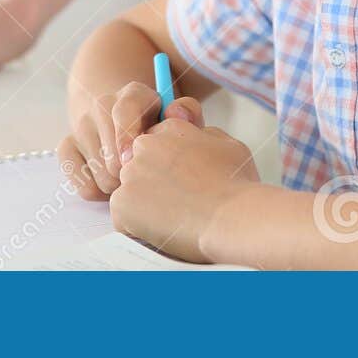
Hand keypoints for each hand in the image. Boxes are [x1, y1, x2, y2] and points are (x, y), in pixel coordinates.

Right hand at [57, 82, 190, 199]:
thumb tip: (176, 115)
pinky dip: (95, 190)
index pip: (125, 110)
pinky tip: (109, 184)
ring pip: (100, 174)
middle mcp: (102, 104)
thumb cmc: (158, 126)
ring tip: (131, 178)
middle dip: (132, 173)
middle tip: (146, 176)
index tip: (136, 159)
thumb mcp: (177, 116)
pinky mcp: (67, 145)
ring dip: (117, 185)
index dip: (130, 138)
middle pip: (112, 155)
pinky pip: (79, 180)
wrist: (123, 116)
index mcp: (133, 94)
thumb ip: (186, 113)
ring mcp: (82, 125)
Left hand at [109, 102, 258, 262]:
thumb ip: (205, 135)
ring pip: (130, 189)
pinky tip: (162, 229)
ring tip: (174, 218)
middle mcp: (145, 145)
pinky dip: (137, 226)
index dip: (170, 163)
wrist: (230, 218)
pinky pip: (122, 215)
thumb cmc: (236, 184)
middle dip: (153, 181)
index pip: (158, 141)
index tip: (183, 180)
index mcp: (171, 128)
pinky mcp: (121, 203)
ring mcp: (130, 174)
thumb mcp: (228, 144)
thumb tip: (195, 134)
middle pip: (139, 163)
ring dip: (144, 204)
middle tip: (178, 201)